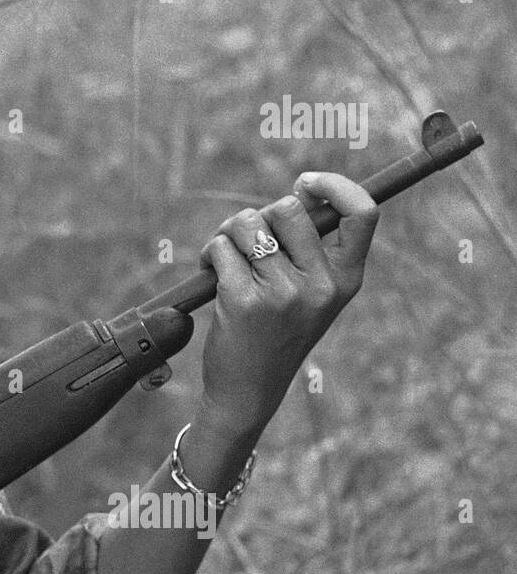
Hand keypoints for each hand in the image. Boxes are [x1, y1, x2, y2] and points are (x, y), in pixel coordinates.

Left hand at [195, 171, 378, 432]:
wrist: (248, 389)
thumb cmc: (275, 332)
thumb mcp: (311, 295)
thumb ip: (312, 248)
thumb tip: (303, 192)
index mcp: (346, 280)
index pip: (362, 213)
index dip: (334, 186)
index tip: (305, 184)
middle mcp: (321, 285)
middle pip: (288, 208)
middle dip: (259, 216)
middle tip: (248, 242)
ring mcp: (283, 293)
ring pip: (247, 224)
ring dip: (228, 234)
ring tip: (228, 261)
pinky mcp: (244, 300)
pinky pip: (221, 247)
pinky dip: (210, 254)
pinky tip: (212, 275)